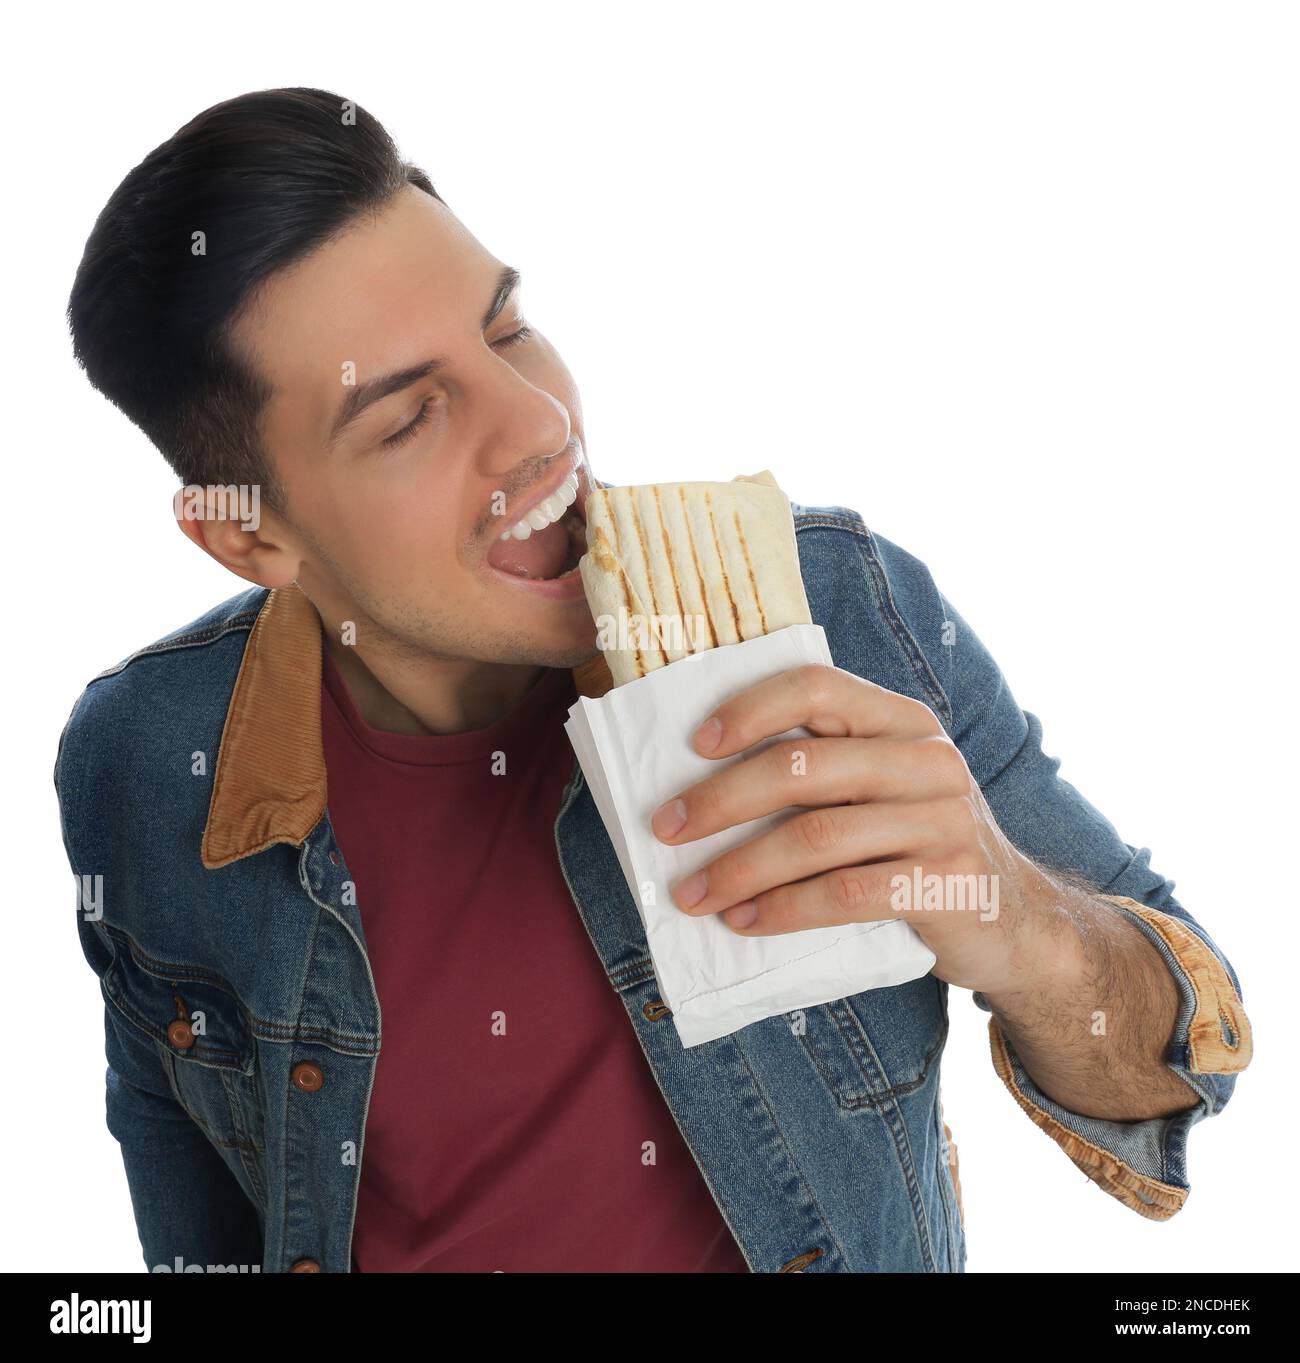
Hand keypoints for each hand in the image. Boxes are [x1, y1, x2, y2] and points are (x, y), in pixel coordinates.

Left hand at [649, 663, 1068, 996]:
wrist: (1017, 923)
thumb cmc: (921, 846)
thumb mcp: (888, 789)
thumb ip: (825, 770)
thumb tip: (704, 781)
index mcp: (903, 720)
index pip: (818, 688)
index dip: (750, 709)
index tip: (694, 744)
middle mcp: (927, 759)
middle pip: (803, 767)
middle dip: (720, 800)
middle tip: (665, 828)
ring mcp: (942, 821)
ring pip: (815, 836)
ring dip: (739, 867)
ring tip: (691, 893)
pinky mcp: (946, 883)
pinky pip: (845, 894)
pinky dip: (783, 909)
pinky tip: (745, 921)